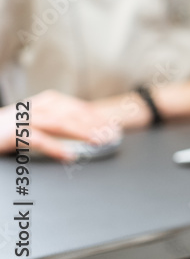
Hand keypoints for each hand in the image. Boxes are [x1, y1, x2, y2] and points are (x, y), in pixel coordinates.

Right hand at [1, 90, 123, 160]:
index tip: (111, 124)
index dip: (95, 115)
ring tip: (98, 141)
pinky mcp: (12, 134)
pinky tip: (69, 156)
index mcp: (43, 102)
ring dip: (81, 132)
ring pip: (58, 123)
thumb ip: (57, 121)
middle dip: (93, 124)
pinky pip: (37, 140)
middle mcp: (35, 108)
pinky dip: (55, 147)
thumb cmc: (10, 129)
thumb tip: (86, 129)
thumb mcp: (35, 121)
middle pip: (70, 113)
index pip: (75, 106)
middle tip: (111, 134)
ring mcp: (23, 119)